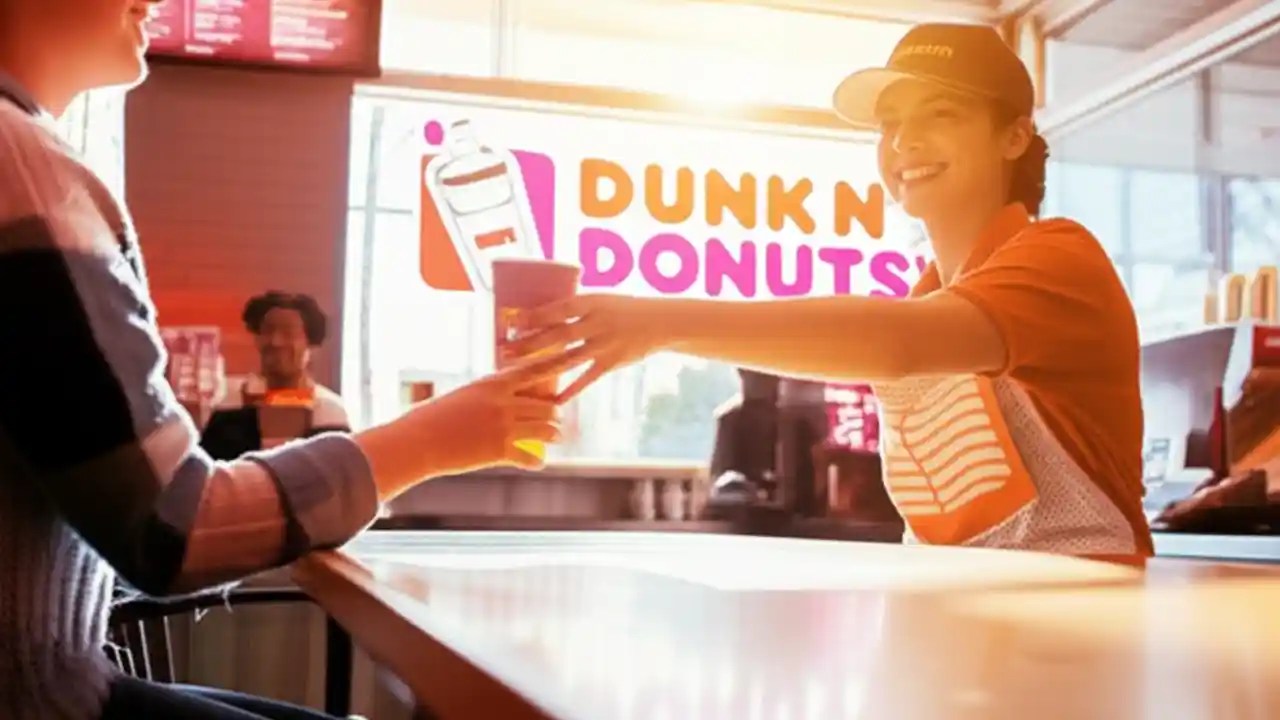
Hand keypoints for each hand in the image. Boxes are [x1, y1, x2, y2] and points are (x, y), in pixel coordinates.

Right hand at [357, 348, 592, 500]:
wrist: (417, 442)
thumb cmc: (432, 418)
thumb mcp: (463, 397)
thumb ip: (487, 395)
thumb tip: (504, 396)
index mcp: (492, 383)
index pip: (533, 370)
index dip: (557, 365)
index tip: (573, 360)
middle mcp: (502, 402)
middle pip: (546, 405)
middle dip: (556, 413)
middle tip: (558, 419)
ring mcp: (503, 426)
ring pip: (545, 428)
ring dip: (554, 434)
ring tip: (556, 437)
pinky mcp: (499, 450)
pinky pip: (530, 456)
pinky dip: (536, 461)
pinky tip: (539, 463)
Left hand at [507, 294, 669, 401]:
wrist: (660, 322)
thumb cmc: (623, 308)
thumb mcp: (600, 299)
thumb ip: (575, 308)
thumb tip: (540, 315)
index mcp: (592, 302)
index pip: (558, 309)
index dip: (534, 316)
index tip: (511, 321)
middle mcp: (597, 323)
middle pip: (558, 335)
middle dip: (530, 345)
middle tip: (506, 351)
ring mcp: (605, 345)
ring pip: (568, 358)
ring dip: (542, 367)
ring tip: (520, 374)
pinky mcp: (612, 363)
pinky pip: (588, 378)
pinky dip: (572, 389)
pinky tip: (555, 400)